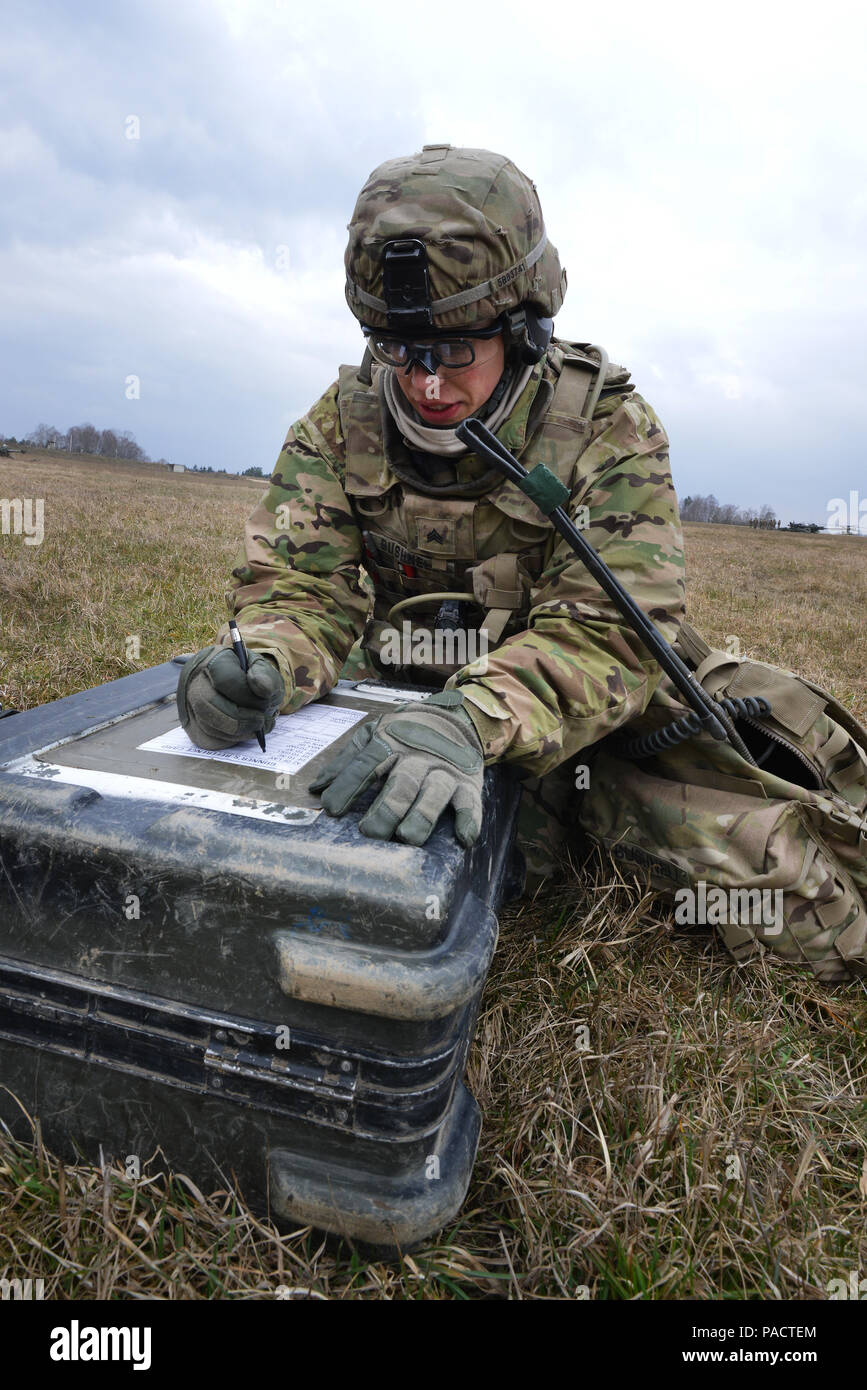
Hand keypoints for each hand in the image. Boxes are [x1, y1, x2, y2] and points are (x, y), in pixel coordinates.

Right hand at [176, 644, 284, 749]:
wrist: (232, 683)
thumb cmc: (248, 675)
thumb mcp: (261, 668)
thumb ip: (265, 675)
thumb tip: (263, 689)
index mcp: (213, 662)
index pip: (225, 681)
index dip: (249, 695)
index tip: (266, 699)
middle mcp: (195, 684)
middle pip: (212, 707)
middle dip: (243, 719)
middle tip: (263, 720)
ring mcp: (191, 707)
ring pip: (210, 727)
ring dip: (240, 731)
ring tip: (258, 724)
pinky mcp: (194, 728)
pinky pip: (211, 740)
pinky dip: (233, 740)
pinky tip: (246, 731)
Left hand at [309, 690, 483, 846]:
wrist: (455, 717)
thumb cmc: (406, 732)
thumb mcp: (375, 734)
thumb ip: (347, 761)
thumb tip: (315, 788)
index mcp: (391, 743)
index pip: (367, 764)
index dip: (349, 785)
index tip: (332, 809)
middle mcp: (418, 758)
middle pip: (401, 784)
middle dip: (386, 809)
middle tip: (370, 833)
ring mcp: (445, 771)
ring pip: (433, 794)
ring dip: (422, 817)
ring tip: (408, 837)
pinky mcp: (468, 784)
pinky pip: (470, 803)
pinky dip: (470, 820)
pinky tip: (463, 837)